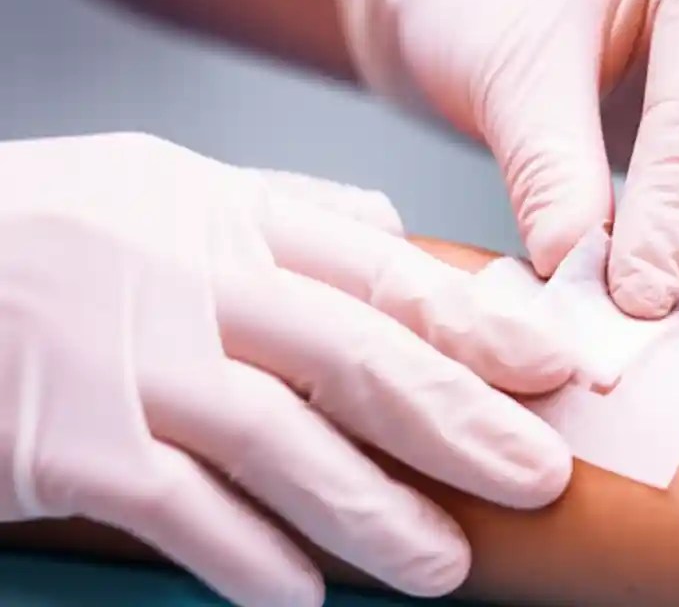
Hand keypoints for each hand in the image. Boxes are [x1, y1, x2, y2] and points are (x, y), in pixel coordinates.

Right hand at [0, 133, 573, 605]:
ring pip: (282, 440)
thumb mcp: (167, 189)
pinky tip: (301, 596)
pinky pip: (179, 508)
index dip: (477, 325)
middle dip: (461, 423)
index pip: (380, 271)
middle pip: (355, 355)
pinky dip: (247, 556)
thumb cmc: (48, 235)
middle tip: (540, 478)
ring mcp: (130, 360)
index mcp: (227, 214)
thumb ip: (282, 210)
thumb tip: (387, 227)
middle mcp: (191, 278)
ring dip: (373, 513)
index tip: (552, 368)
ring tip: (443, 566)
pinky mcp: (67, 439)